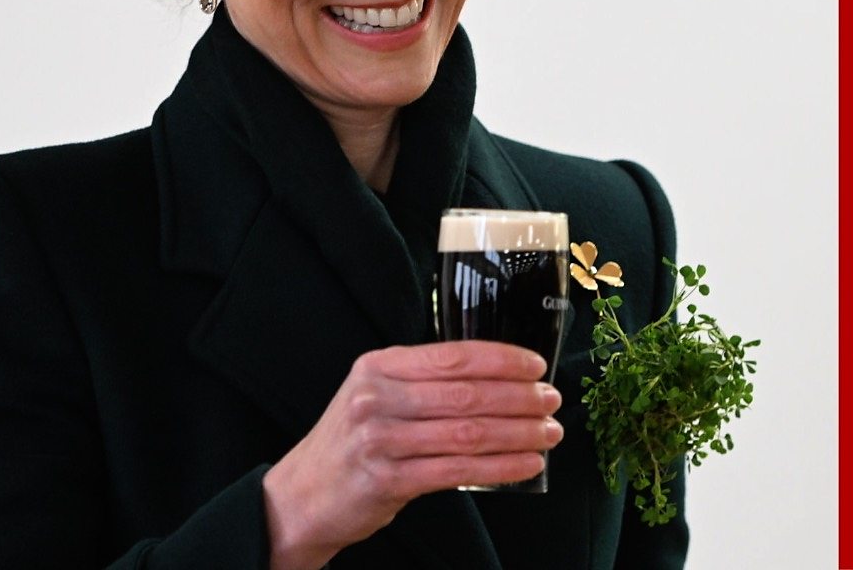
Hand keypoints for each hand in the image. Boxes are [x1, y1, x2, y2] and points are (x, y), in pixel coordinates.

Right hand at [262, 342, 562, 569]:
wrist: (300, 497)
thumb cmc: (351, 443)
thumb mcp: (377, 395)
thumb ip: (424, 381)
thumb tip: (499, 377)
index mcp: (379, 366)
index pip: (453, 356)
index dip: (502, 360)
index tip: (537, 366)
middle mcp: (377, 398)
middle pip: (467, 394)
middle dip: (520, 397)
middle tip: (552, 401)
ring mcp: (380, 440)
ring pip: (468, 433)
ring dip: (518, 433)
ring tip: (549, 433)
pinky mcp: (386, 480)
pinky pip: (458, 470)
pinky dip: (500, 467)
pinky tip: (527, 465)